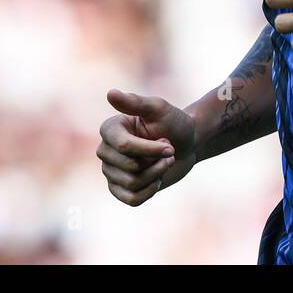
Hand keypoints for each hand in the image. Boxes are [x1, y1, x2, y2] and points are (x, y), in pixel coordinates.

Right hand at [98, 89, 197, 205]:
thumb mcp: (159, 109)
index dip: (150, 149)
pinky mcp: (120, 189)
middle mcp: (105, 150)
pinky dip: (151, 191)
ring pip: (132, 184)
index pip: (124, 146)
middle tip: (168, 151)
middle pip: (129, 167)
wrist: (187, 144)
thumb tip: (110, 93)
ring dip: (156, 175)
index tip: (169, 144)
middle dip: (156, 162)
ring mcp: (110, 171)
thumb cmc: (173, 123)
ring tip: (165, 163)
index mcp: (110, 129)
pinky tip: (157, 178)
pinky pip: (132, 199)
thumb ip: (135, 103)